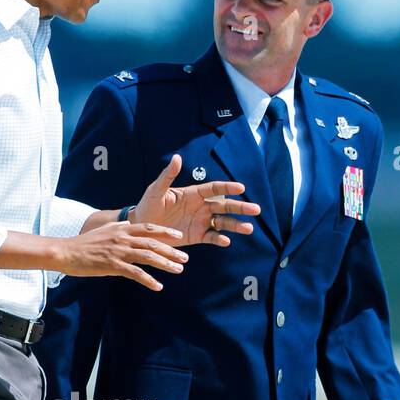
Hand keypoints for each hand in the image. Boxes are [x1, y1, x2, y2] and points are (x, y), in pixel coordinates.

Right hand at [57, 219, 187, 290]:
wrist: (65, 252)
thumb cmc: (83, 244)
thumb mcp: (103, 232)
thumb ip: (118, 230)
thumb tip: (129, 228)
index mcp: (121, 229)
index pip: (149, 228)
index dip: (165, 232)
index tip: (179, 237)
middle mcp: (123, 237)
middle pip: (153, 243)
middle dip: (171, 250)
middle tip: (185, 258)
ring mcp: (119, 251)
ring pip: (148, 256)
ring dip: (166, 264)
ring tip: (178, 270)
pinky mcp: (113, 265)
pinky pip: (136, 273)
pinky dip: (149, 280)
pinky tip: (158, 286)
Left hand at [132, 153, 260, 245]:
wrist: (142, 227)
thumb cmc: (149, 204)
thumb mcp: (156, 190)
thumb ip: (167, 176)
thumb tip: (176, 157)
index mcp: (193, 193)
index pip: (214, 188)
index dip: (228, 187)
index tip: (241, 188)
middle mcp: (201, 207)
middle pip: (225, 206)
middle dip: (240, 208)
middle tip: (256, 210)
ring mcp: (200, 222)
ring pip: (222, 222)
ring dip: (236, 225)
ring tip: (248, 229)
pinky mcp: (196, 236)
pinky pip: (211, 237)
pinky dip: (219, 239)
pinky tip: (227, 241)